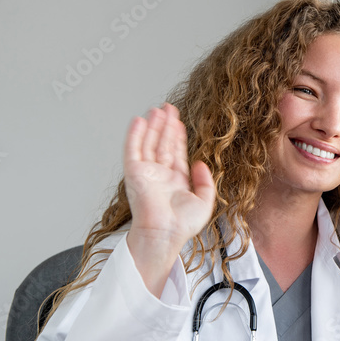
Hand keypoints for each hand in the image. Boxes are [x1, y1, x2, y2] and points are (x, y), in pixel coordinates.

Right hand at [124, 103, 214, 295]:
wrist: (165, 233)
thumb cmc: (182, 225)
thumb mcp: (204, 201)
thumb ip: (206, 181)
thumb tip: (200, 162)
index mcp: (175, 181)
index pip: (176, 153)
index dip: (177, 136)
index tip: (179, 122)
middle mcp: (159, 175)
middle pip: (162, 144)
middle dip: (166, 126)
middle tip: (169, 108)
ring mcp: (146, 173)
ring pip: (149, 143)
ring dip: (153, 126)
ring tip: (158, 110)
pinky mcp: (134, 173)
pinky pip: (133, 149)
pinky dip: (136, 135)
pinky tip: (140, 121)